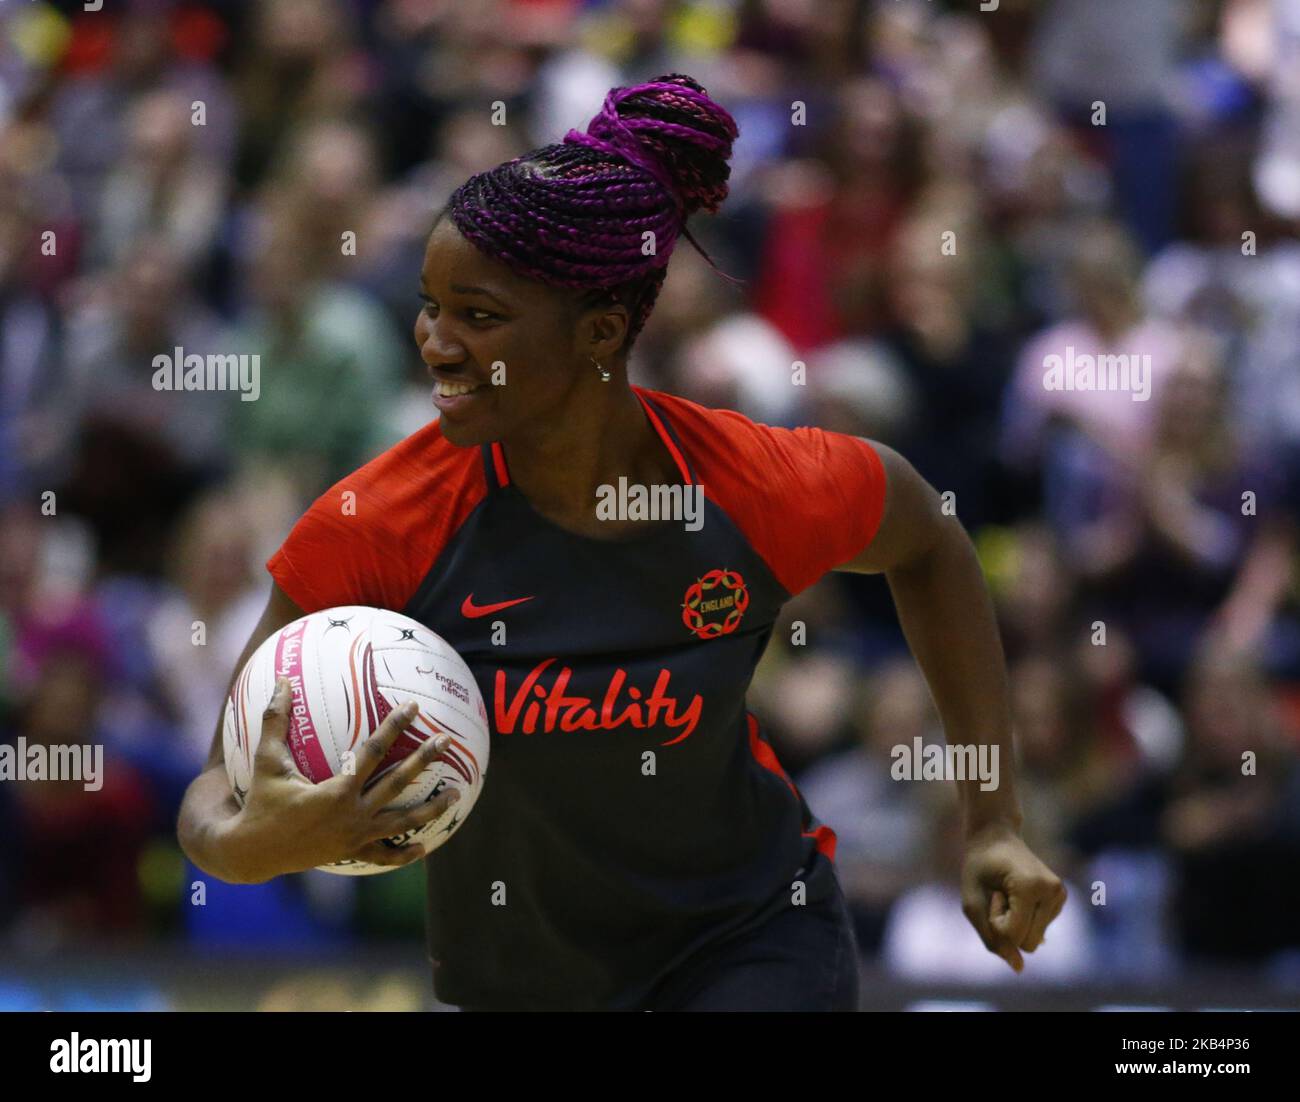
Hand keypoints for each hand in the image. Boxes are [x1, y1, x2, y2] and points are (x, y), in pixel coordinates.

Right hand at [217, 678, 460, 881]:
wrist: (251, 852)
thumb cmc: (259, 802)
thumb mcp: (266, 760)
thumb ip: (276, 720)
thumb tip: (282, 681)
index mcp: (336, 790)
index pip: (373, 752)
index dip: (394, 727)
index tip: (412, 707)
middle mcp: (352, 814)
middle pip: (398, 783)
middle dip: (424, 759)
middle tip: (446, 740)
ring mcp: (355, 836)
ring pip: (401, 822)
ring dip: (430, 809)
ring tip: (456, 795)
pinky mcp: (351, 852)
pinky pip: (384, 856)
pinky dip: (405, 853)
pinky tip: (425, 846)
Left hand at [960, 823, 1066, 972]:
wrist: (995, 838)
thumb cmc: (978, 867)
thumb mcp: (971, 903)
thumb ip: (991, 938)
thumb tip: (1018, 968)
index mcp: (1032, 886)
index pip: (1014, 935)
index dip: (995, 922)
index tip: (992, 893)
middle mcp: (1053, 891)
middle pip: (1028, 944)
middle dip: (1007, 926)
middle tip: (999, 894)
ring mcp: (1060, 895)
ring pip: (1034, 941)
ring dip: (1015, 923)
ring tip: (1008, 893)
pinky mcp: (1061, 900)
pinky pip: (1039, 932)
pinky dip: (1025, 920)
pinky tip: (1017, 896)